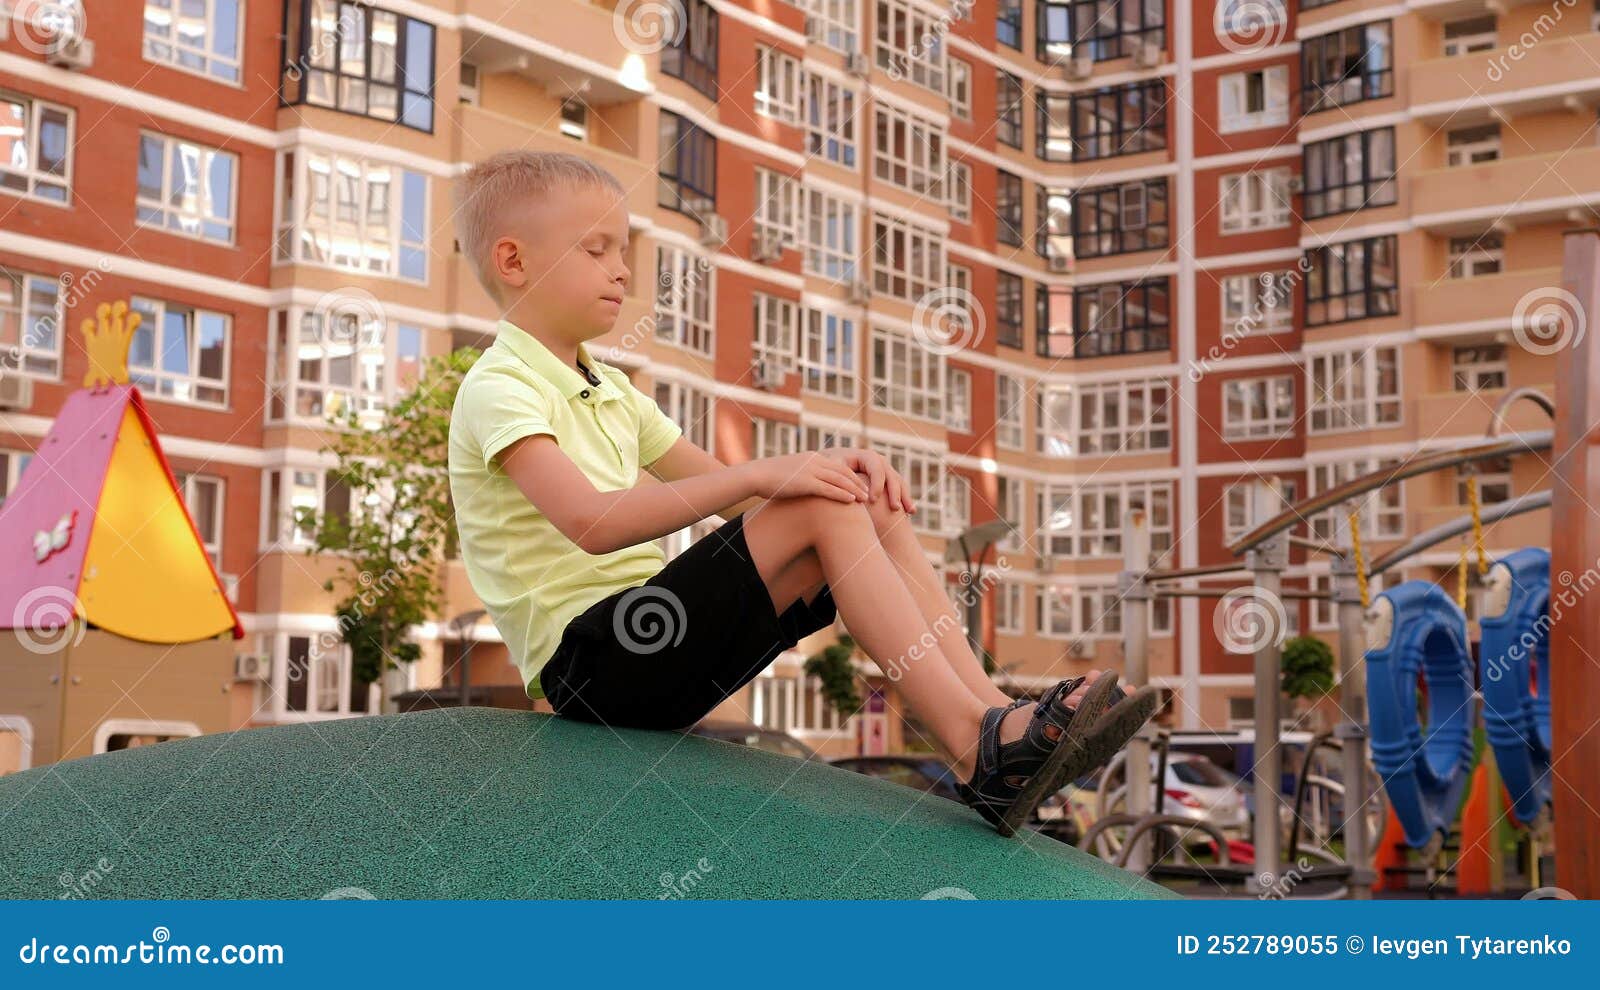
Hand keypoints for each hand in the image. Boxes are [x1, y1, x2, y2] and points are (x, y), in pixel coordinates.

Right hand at [742, 452, 871, 502]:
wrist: (755, 474)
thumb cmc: (771, 477)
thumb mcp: (791, 474)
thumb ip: (804, 477)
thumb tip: (809, 486)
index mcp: (813, 458)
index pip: (839, 467)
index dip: (852, 477)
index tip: (862, 486)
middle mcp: (815, 461)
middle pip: (844, 472)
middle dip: (858, 483)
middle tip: (870, 494)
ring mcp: (810, 471)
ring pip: (840, 480)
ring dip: (855, 490)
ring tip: (866, 500)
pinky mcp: (805, 482)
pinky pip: (828, 489)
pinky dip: (842, 495)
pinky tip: (852, 502)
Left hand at [820, 447, 913, 513]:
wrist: (835, 469)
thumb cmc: (832, 470)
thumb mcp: (833, 470)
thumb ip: (840, 477)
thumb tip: (847, 488)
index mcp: (867, 456)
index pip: (877, 469)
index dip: (877, 484)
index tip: (873, 501)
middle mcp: (880, 462)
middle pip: (892, 476)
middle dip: (895, 492)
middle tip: (894, 508)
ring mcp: (886, 471)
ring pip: (899, 483)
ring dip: (905, 497)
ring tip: (910, 512)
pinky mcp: (888, 481)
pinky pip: (899, 490)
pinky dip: (905, 501)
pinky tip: (910, 513)